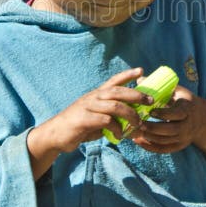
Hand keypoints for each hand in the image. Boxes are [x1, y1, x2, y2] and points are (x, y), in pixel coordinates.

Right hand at [29, 68, 152, 156]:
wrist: (55, 134)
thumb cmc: (79, 126)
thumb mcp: (96, 117)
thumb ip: (111, 116)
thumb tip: (132, 121)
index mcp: (96, 95)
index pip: (114, 80)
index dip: (128, 74)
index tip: (141, 70)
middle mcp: (93, 97)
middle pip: (118, 91)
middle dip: (136, 95)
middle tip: (150, 101)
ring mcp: (88, 107)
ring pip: (115, 106)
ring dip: (130, 115)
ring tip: (138, 124)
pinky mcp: (84, 120)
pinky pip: (106, 121)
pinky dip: (117, 129)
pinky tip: (120, 136)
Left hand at [131, 85, 200, 153]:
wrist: (200, 118)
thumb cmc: (184, 101)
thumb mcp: (177, 91)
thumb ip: (161, 87)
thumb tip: (139, 79)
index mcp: (187, 110)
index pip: (176, 114)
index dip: (163, 114)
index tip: (150, 111)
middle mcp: (187, 126)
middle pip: (169, 130)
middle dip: (152, 128)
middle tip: (138, 123)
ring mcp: (183, 138)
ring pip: (164, 141)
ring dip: (148, 137)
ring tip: (135, 131)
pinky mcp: (178, 146)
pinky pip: (163, 149)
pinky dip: (150, 147)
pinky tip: (138, 140)